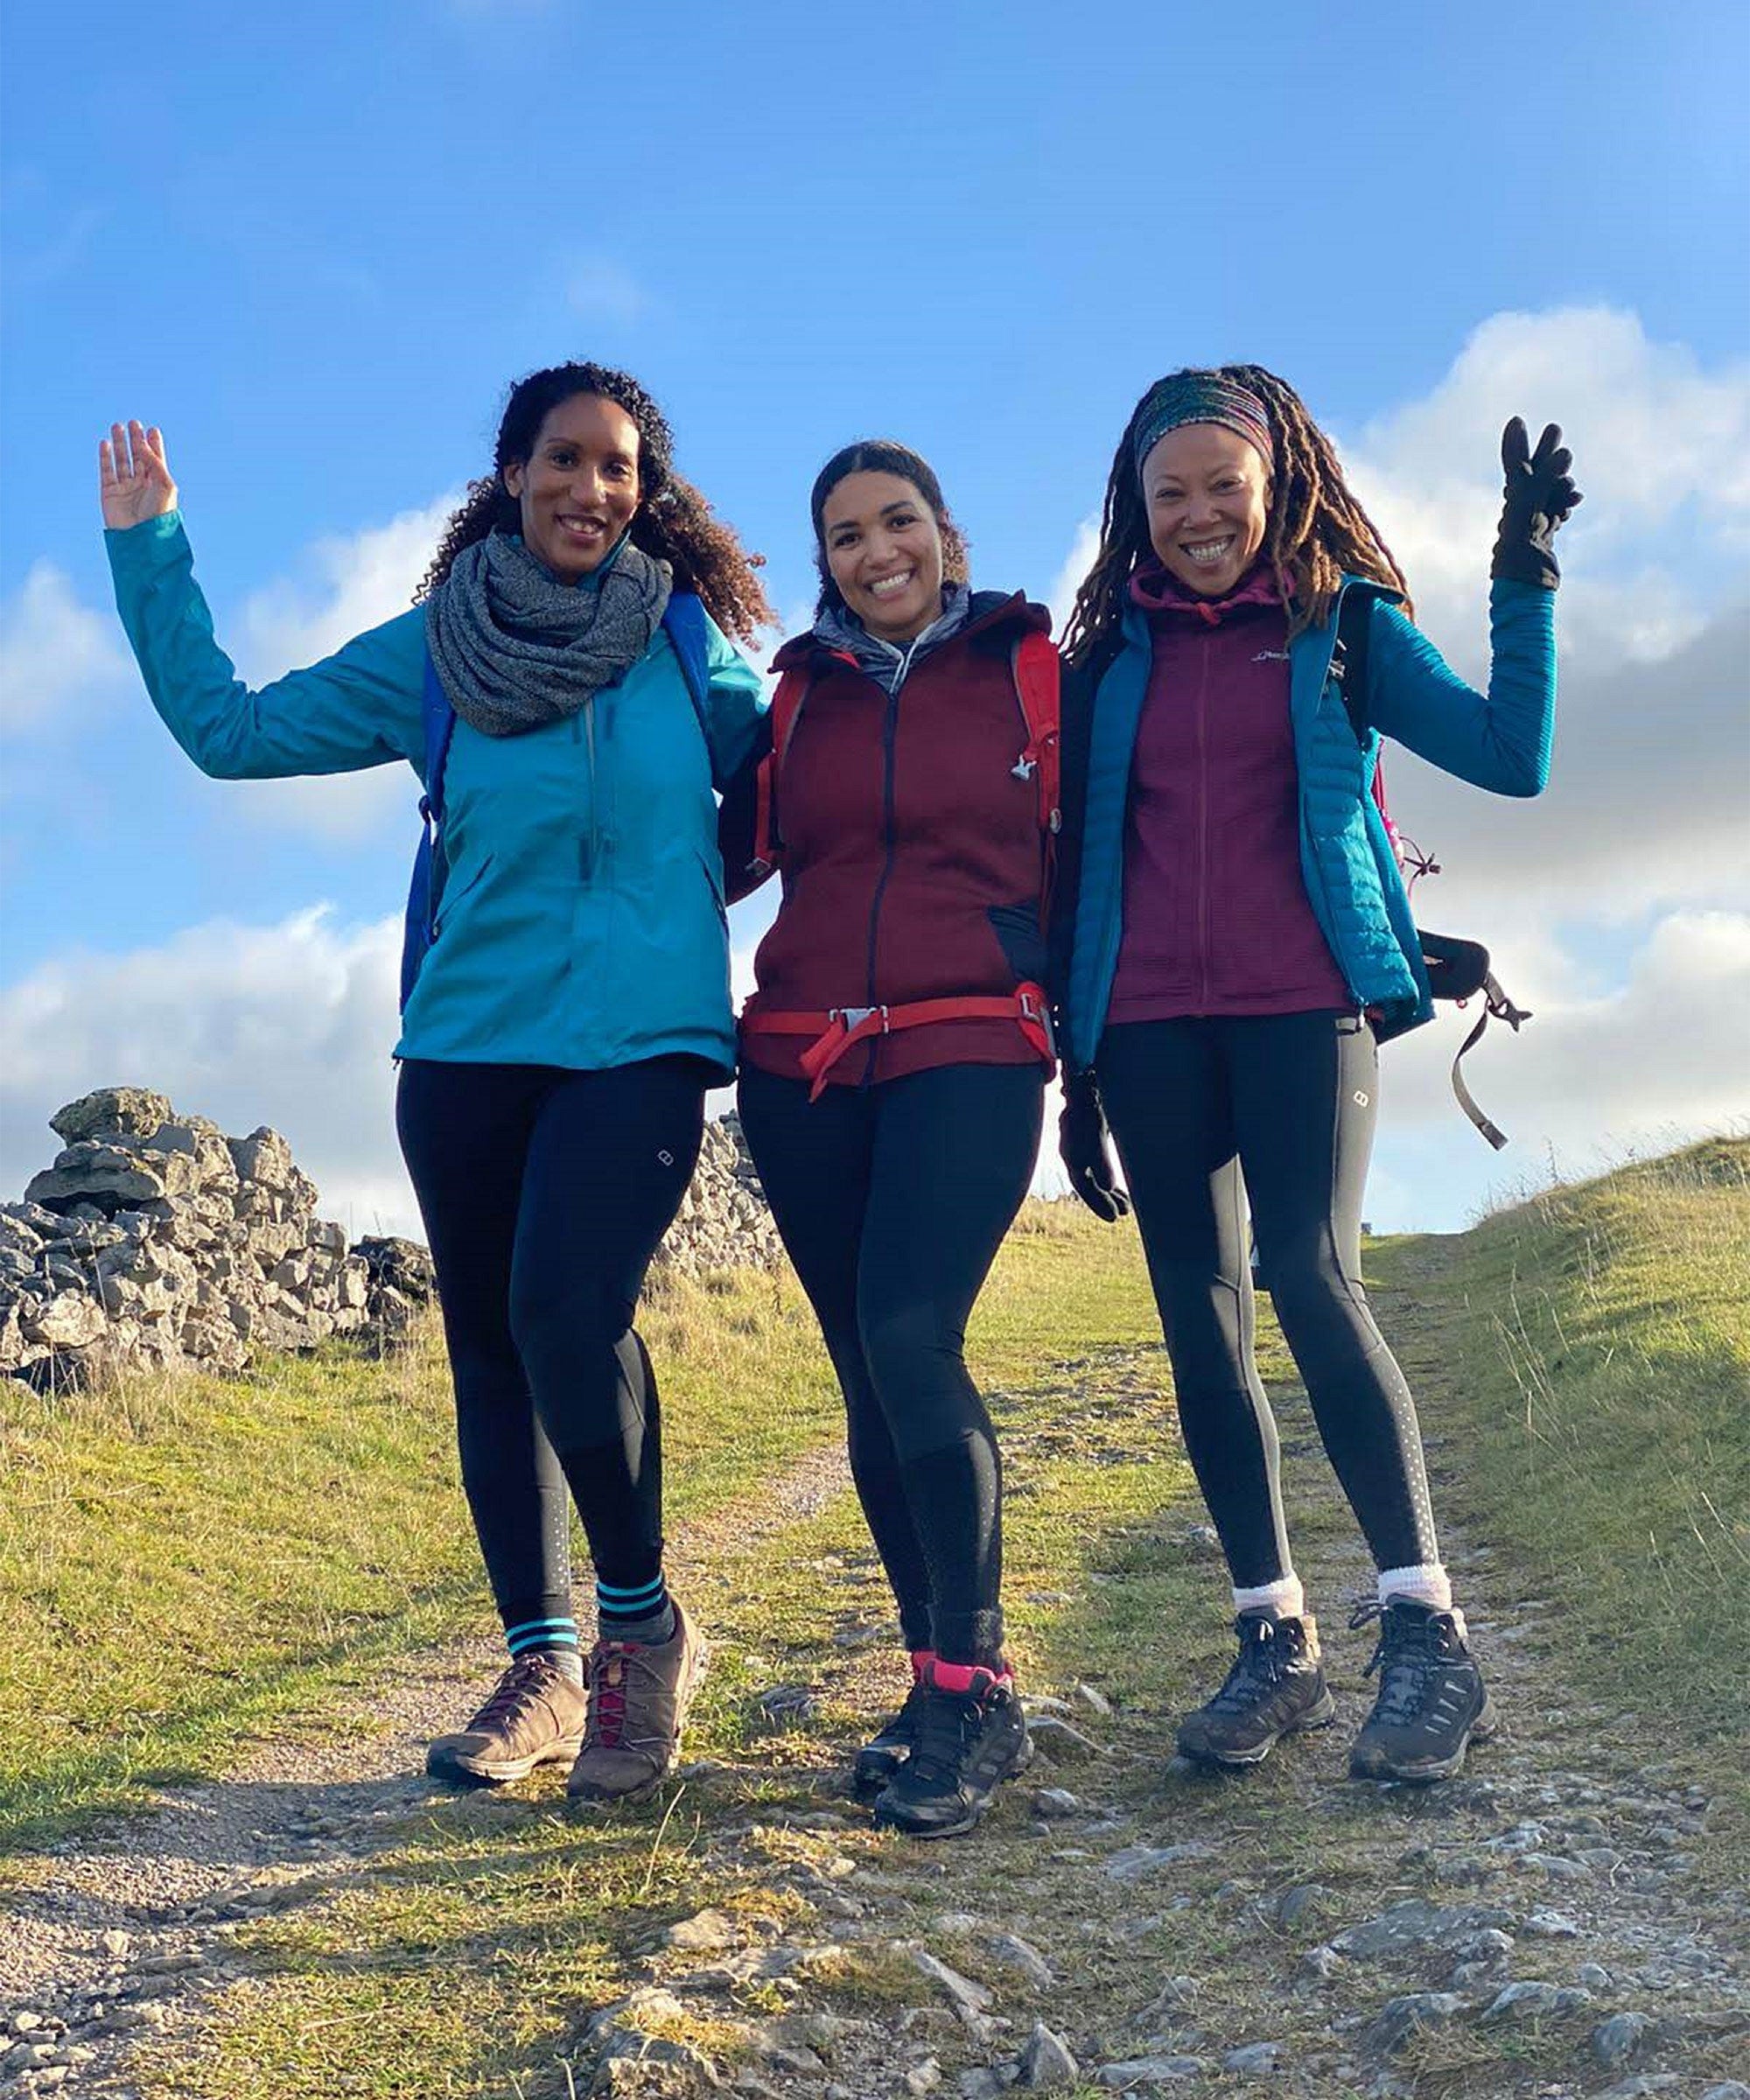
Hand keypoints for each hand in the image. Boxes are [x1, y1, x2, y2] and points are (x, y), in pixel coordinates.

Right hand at [99, 421, 177, 528]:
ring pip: (122, 461)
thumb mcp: (164, 484)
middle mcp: (142, 486)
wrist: (141, 537)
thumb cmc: (159, 513)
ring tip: (118, 426)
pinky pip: (106, 471)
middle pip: (138, 457)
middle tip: (133, 423)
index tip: (152, 430)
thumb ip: (154, 462)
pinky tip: (105, 443)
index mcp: (159, 485)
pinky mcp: (109, 494)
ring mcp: (125, 489)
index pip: (156, 460)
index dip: (153, 445)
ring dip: (120, 444)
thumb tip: (142, 443)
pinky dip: (105, 457)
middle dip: (136, 440)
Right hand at [1059, 1071, 1129, 1223]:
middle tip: (1124, 1215)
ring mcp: (1080, 1138)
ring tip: (1127, 1205)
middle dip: (1105, 1199)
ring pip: (1092, 1172)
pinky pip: (1096, 1160)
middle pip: (1088, 1180)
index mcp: (1072, 1147)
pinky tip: (1121, 1182)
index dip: (1098, 1202)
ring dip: (1108, 1189)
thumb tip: (1108, 1185)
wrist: (1085, 1064)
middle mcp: (1073, 1145)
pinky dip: (1108, 1173)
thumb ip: (1101, 1155)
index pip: (1083, 1182)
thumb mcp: (1098, 1125)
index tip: (1117, 1218)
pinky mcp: (1090, 1131)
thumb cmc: (1093, 1093)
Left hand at [1491, 417, 1580, 588]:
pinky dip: (1566, 503)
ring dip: (1561, 482)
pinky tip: (1575, 499)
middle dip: (1545, 452)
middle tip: (1554, 429)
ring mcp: (1533, 522)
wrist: (1525, 586)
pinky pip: (1556, 511)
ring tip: (1569, 479)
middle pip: (1535, 472)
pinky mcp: (1545, 535)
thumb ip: (1543, 478)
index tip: (1515, 421)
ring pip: (1550, 492)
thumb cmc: (1520, 549)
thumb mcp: (1530, 507)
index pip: (1515, 463)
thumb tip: (1564, 452)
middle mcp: (1521, 508)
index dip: (1516, 442)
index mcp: (1513, 498)